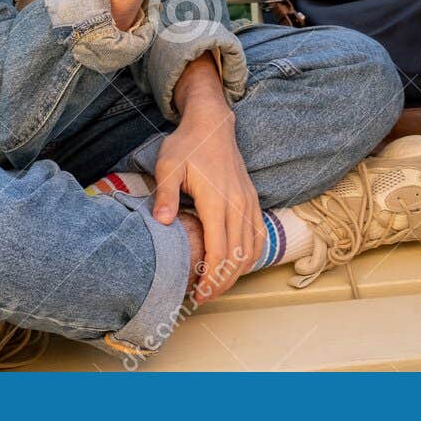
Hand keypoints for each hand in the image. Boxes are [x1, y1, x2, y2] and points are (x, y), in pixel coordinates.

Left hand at [152, 61, 264, 302]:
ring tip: (218, 286)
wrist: (213, 122)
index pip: (220, 250)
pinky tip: (238, 265)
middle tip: (203, 297)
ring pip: (250, 248)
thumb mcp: (168, 165)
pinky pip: (257, 234)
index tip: (198, 294)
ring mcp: (248, 201)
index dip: (211, 277)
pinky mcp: (251, 199)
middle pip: (236, 256)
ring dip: (236, 272)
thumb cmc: (187, 144)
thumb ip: (166, 195)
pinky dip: (250, 255)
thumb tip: (163, 222)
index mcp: (217, 200)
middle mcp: (238, 204)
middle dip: (222, 282)